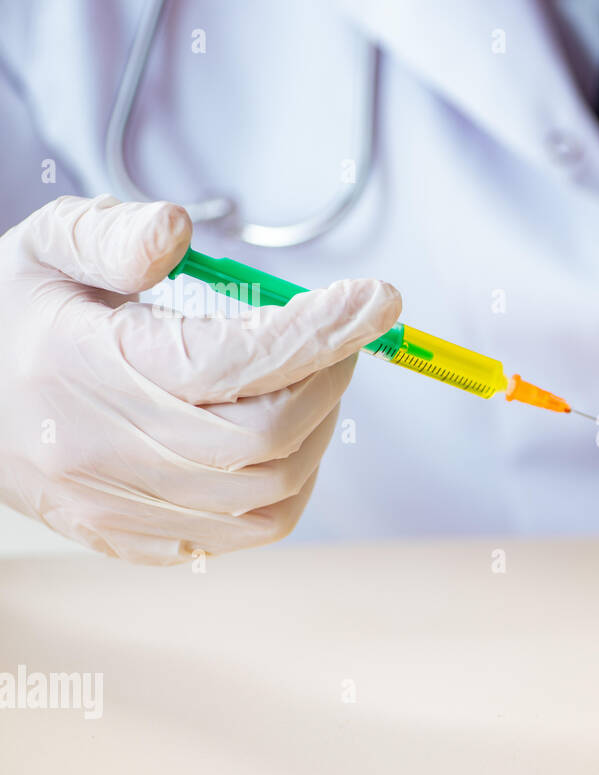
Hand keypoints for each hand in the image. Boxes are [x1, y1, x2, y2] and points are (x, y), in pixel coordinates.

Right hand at [0, 195, 400, 563]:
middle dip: (328, 380)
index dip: (320, 331)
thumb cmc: (13, 317)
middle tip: (343, 336)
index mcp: (85, 368)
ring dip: (317, 431)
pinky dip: (293, 483)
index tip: (378, 300)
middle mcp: (102, 450)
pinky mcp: (134, 538)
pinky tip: (287, 435)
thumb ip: (111, 233)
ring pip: (268, 493)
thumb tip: (181, 228)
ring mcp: (119, 506)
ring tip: (316, 378)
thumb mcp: (45, 247)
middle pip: (264, 438)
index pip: (235, 362)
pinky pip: (248, 531)